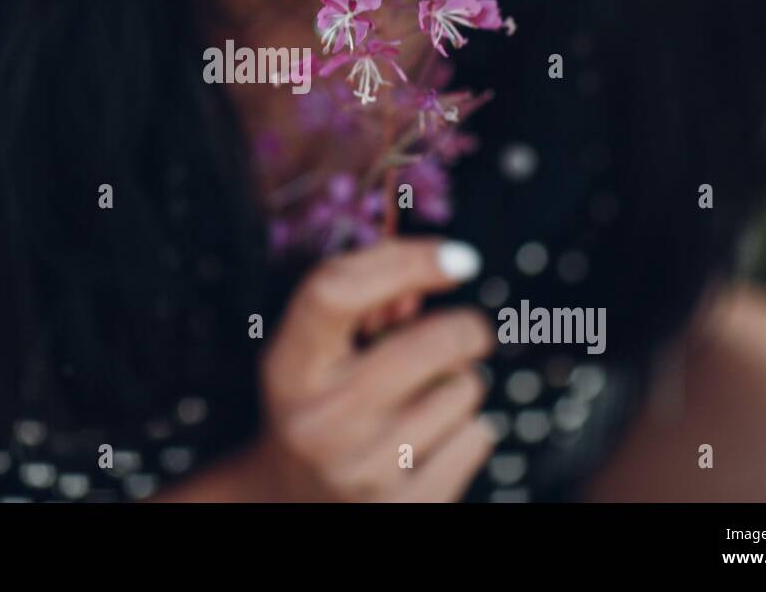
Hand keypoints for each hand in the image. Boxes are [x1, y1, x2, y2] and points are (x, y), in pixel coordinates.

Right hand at [249, 237, 494, 500]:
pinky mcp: (404, 507)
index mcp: (288, 368)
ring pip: (463, 391)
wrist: (293, 496)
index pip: (334, 294)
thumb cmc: (318, 397)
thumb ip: (367, 296)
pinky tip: (433, 435)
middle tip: (467, 330)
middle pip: (426, 346)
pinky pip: (477, 437)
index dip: (403, 264)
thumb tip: (440, 266)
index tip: (456, 258)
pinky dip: (469, 427)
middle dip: (465, 327)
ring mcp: (361, 470)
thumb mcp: (316, 347)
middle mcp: (319, 421)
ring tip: (425, 394)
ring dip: (460, 382)